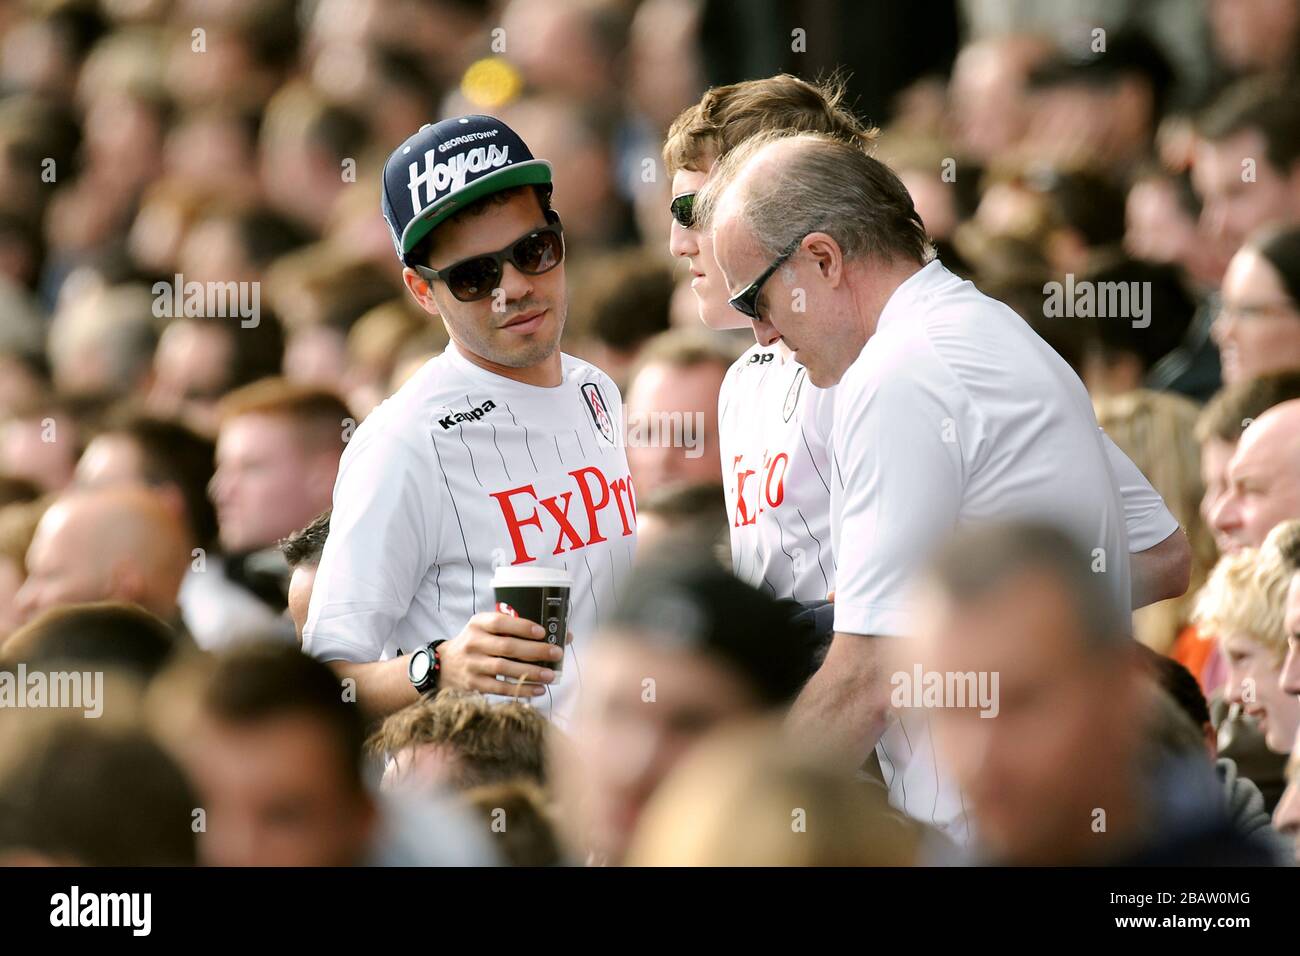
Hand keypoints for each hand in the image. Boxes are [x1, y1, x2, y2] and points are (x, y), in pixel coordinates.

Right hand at [436, 611, 564, 695]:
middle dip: (535, 651)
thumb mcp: (486, 629)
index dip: (522, 627)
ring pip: (505, 668)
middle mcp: (473, 642)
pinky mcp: (474, 684)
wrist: (443, 665)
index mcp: (477, 623)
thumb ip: (515, 629)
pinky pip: (500, 688)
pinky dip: (520, 689)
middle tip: (557, 654)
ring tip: (551, 675)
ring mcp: (472, 664)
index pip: (500, 622)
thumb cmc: (476, 643)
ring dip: (531, 672)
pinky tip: (538, 689)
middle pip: (507, 647)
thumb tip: (559, 635)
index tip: (542, 632)